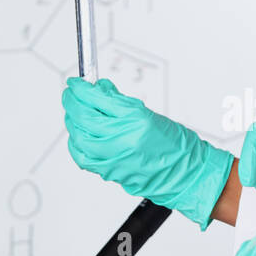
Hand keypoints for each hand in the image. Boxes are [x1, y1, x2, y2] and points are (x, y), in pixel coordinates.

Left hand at [63, 77, 233, 229]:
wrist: (184, 172)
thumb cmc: (172, 144)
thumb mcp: (146, 113)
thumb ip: (118, 102)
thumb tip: (97, 90)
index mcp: (134, 119)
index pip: (97, 98)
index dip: (80, 88)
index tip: (76, 83)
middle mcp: (123, 138)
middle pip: (84, 117)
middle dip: (72, 103)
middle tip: (71, 95)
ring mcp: (114, 157)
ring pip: (79, 136)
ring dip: (72, 122)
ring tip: (74, 114)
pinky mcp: (109, 171)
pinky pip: (82, 157)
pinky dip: (75, 144)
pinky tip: (78, 137)